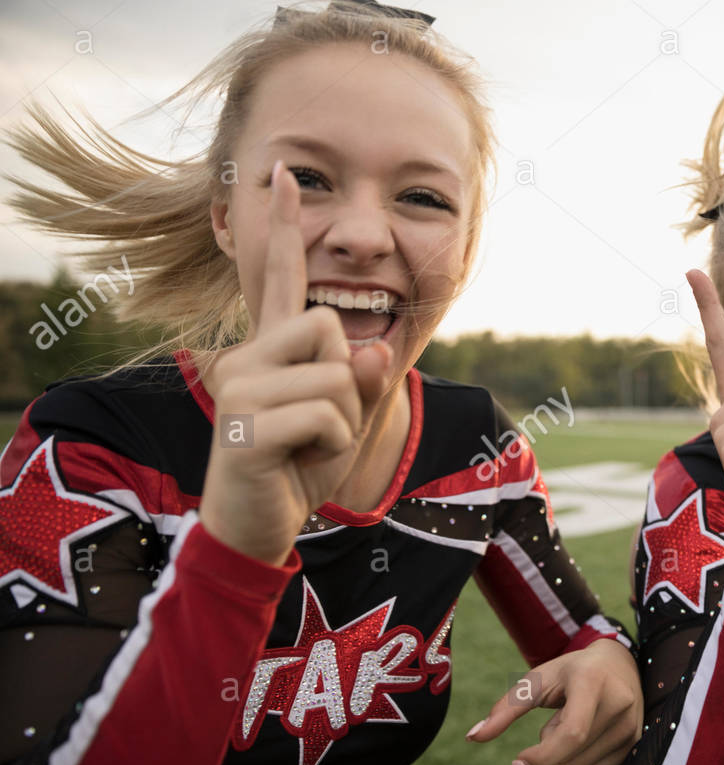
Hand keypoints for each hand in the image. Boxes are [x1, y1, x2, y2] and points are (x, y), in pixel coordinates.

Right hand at [199, 161, 394, 564]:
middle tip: (318, 424)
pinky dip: (330, 446)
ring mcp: (241, 387)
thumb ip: (364, 383)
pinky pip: (326, 417)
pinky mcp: (243, 425)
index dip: (285, 224)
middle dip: (350, 383)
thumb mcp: (346, 422)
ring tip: (304, 445)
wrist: (256, 526)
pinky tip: (295, 462)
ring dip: (342, 421)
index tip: (282, 172)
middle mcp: (249, 356)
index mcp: (272, 348)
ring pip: (337, 377)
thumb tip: (373, 351)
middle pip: (332, 327)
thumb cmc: (298, 468)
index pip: (280, 277)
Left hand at [465, 639, 642, 764]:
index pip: (570, 734)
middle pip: (568, 758)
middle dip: (548, 747)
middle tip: (557, 718)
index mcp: (591, 682)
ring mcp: (629, 725)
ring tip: (575, 722)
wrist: (617, 663)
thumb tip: (472, 737)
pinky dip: (578, 760)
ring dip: (564, 754)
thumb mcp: (535, 682)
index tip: (518, 760)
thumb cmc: (568, 672)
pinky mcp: (634, 741)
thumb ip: (504, 710)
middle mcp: (618, 703)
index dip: (541, 756)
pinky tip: (587, 733)